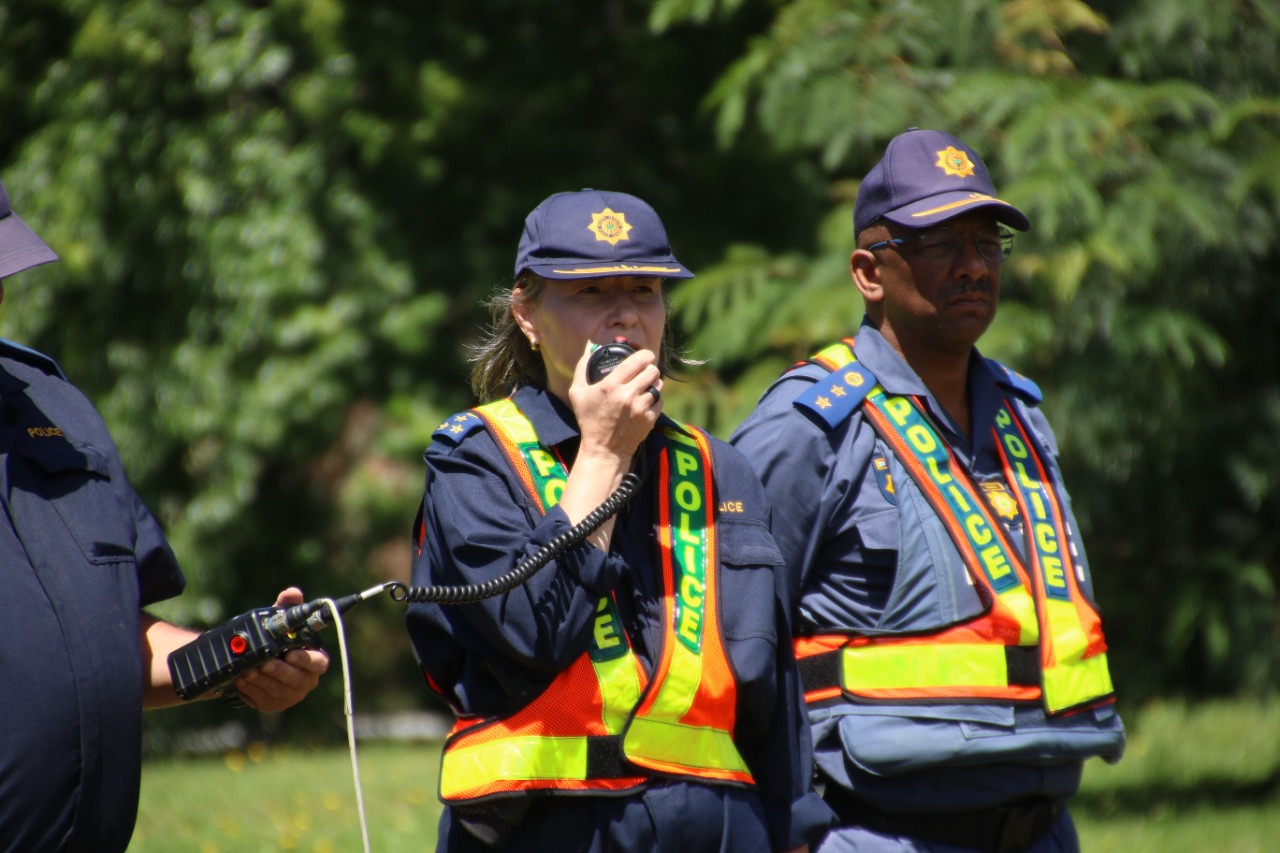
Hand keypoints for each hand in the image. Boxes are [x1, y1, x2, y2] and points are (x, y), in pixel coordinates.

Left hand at [231, 587, 329, 711]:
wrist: (253, 662)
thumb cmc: (274, 639)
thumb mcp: (279, 621)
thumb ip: (287, 606)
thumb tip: (292, 593)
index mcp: (315, 659)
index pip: (319, 663)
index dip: (307, 660)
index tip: (290, 654)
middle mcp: (307, 680)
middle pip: (297, 680)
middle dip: (278, 671)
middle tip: (262, 663)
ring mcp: (291, 695)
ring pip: (279, 691)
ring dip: (262, 681)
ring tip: (247, 670)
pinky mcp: (274, 705)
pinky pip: (264, 700)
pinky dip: (252, 691)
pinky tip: (242, 681)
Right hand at [568, 341, 661, 462]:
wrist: (604, 450)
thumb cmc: (589, 420)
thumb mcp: (577, 393)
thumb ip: (582, 368)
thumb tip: (590, 348)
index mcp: (611, 386)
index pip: (638, 360)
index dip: (645, 355)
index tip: (645, 356)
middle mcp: (628, 395)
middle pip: (653, 370)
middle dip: (650, 368)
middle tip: (644, 371)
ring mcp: (641, 408)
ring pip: (659, 385)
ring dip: (653, 383)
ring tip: (645, 387)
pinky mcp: (650, 419)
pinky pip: (660, 401)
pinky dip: (654, 400)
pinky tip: (645, 402)